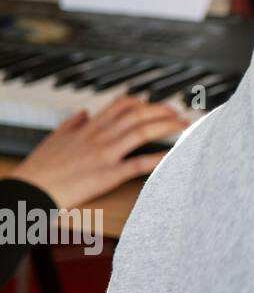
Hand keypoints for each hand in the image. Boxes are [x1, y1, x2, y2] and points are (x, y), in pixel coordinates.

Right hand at [7, 97, 187, 208]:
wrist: (30, 189)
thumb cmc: (40, 168)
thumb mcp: (54, 138)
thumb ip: (72, 123)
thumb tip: (84, 112)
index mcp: (89, 128)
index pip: (121, 106)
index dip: (144, 103)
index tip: (157, 105)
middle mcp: (99, 137)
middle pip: (137, 115)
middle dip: (162, 111)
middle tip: (178, 114)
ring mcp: (105, 155)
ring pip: (141, 132)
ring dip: (166, 127)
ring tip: (184, 126)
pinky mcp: (107, 175)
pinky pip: (138, 164)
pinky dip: (158, 158)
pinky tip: (173, 154)